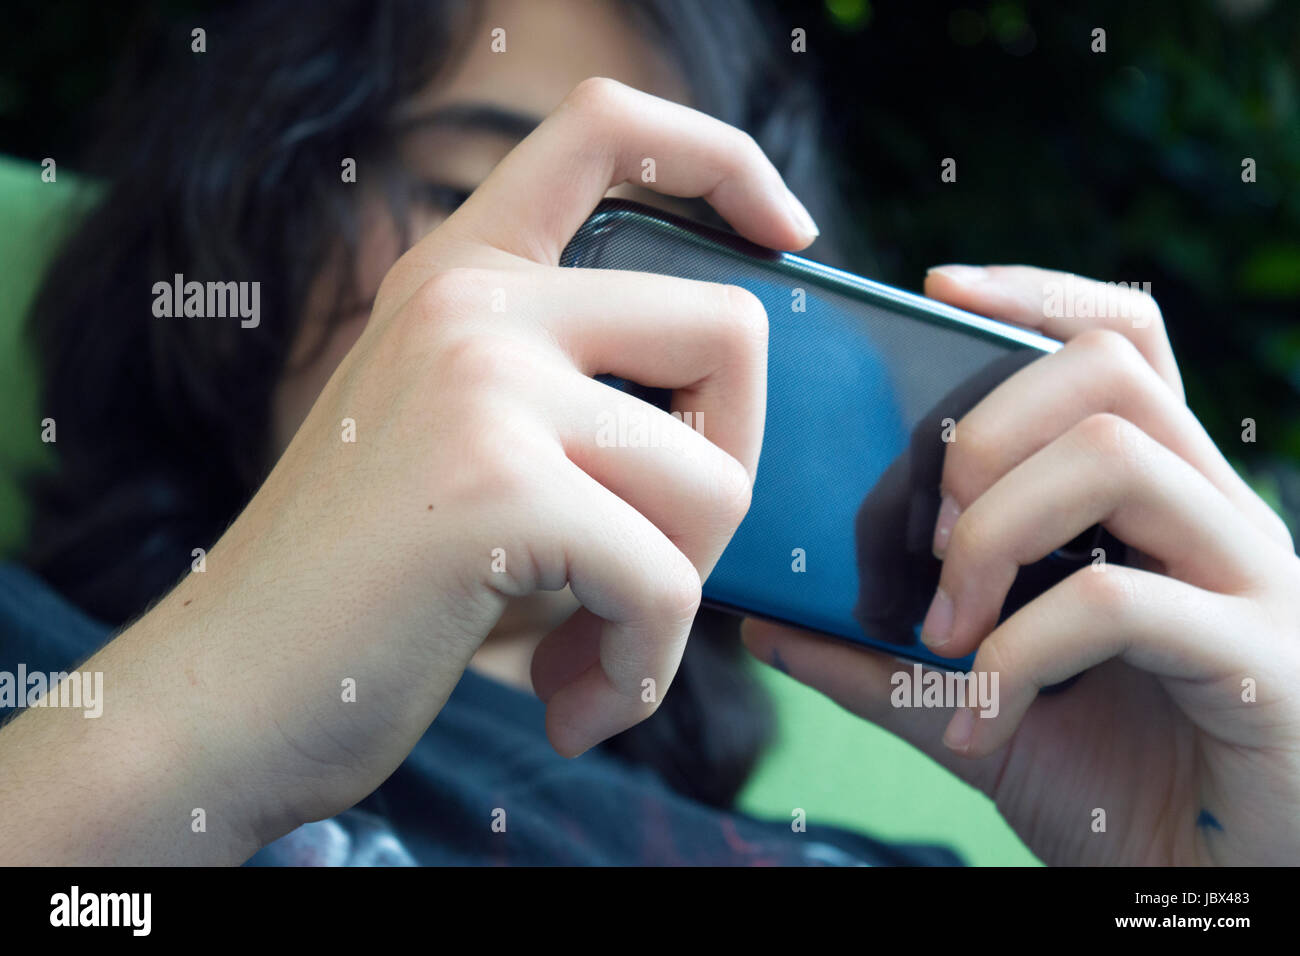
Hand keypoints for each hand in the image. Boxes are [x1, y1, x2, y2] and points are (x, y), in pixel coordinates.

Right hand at [0, 78, 815, 861]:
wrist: (224, 700)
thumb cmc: (368, 597)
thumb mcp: (473, 461)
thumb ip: (579, 413)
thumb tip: (732, 446)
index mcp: (462, 280)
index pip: (604, 132)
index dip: (722, 160)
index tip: (787, 232)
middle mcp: (472, 304)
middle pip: (727, 329)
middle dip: (729, 470)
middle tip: (659, 560)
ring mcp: (483, 382)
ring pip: (715, 481)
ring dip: (676, 597)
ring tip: (593, 652)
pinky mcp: (496, 487)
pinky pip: (666, 586)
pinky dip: (641, 671)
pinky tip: (575, 705)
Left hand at [742, 265, 1299, 865]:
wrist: (1212, 893)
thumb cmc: (1113, 787)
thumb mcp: (977, 705)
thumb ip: (882, 661)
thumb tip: (771, 620)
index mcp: (1159, 507)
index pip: (1124, 342)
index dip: (1038, 292)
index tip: (939, 288)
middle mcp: (1218, 519)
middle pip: (1108, 375)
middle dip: (986, 432)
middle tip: (932, 535)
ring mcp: (1252, 582)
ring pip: (1118, 458)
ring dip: (994, 537)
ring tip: (944, 631)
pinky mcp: (1265, 661)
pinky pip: (1122, 600)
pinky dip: (1018, 654)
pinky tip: (979, 718)